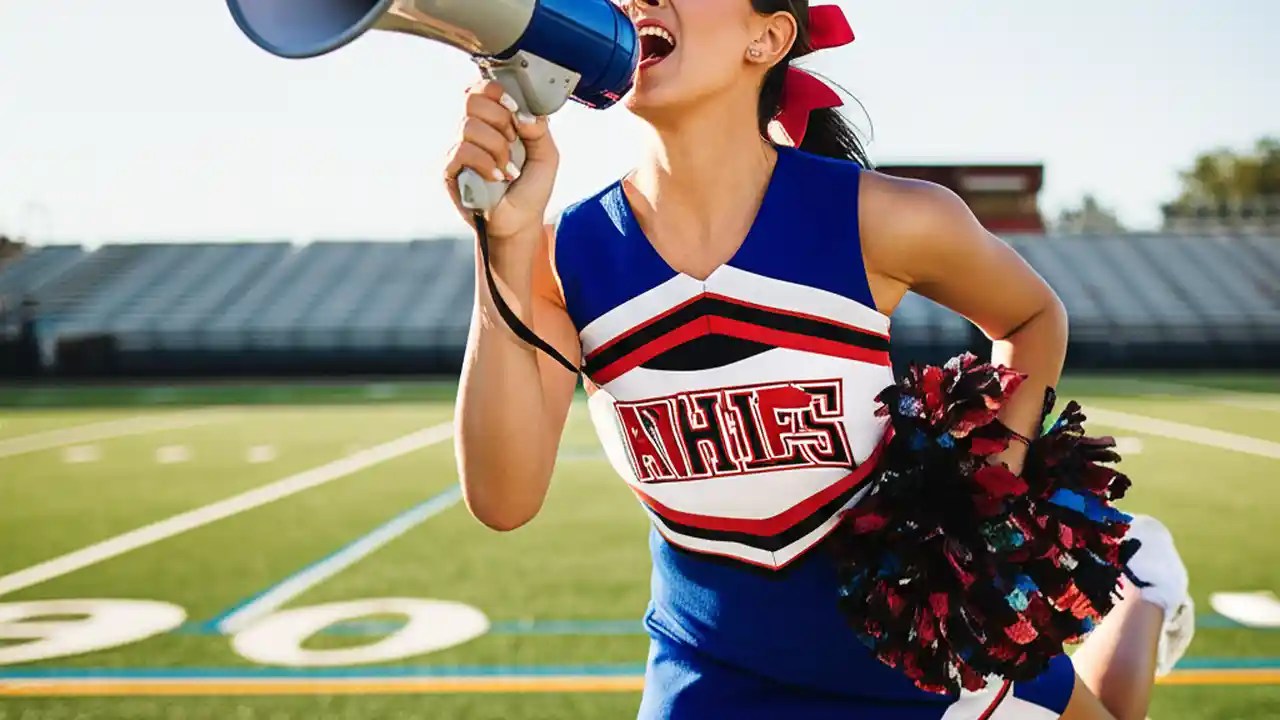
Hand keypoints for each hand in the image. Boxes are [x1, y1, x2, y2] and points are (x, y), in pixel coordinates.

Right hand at [444, 80, 559, 257]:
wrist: (520, 222)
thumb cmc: (531, 188)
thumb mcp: (546, 153)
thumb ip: (538, 128)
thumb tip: (521, 113)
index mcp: (494, 121)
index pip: (482, 88)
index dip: (496, 91)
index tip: (514, 108)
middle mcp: (473, 130)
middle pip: (472, 100)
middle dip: (500, 120)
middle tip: (512, 142)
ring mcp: (459, 148)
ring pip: (470, 126)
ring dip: (498, 148)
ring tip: (508, 170)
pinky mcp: (450, 169)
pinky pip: (463, 150)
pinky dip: (486, 163)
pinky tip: (497, 177)